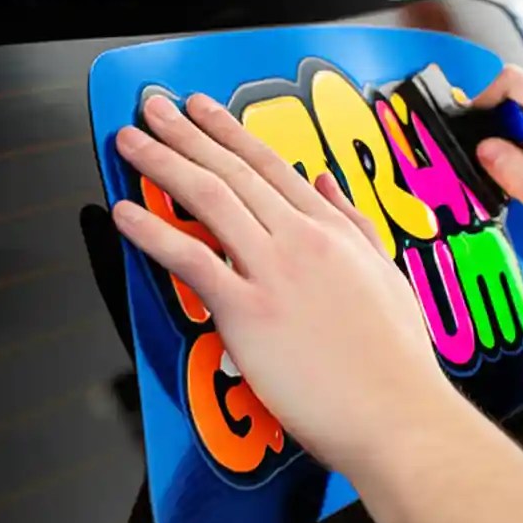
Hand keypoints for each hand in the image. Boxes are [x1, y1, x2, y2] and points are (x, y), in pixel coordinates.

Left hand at [111, 94, 455, 471]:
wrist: (397, 415)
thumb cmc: (396, 363)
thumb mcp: (388, 275)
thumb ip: (354, 224)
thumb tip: (325, 182)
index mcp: (335, 230)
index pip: (271, 166)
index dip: (229, 132)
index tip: (202, 111)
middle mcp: (301, 238)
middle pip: (232, 170)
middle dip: (186, 133)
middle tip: (153, 107)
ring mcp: (273, 271)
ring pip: (208, 198)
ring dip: (162, 162)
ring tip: (131, 141)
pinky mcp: (247, 311)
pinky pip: (190, 259)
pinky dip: (152, 231)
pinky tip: (125, 213)